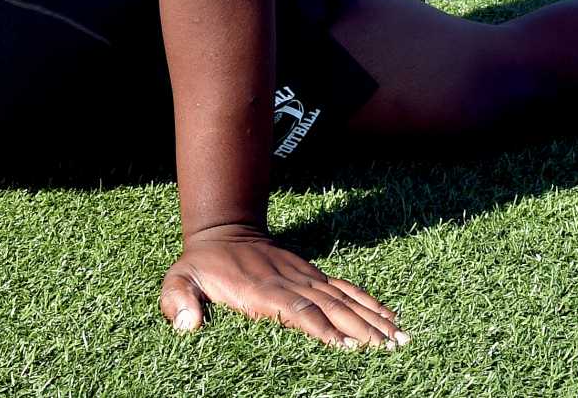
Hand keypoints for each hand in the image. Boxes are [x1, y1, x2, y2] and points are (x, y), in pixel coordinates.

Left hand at [159, 227, 404, 349]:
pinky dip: (369, 303)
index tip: (344, 346)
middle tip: (389, 349)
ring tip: (400, 338)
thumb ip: (178, 301)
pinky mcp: (314, 277)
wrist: (224, 229)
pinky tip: (390, 318)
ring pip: (345, 299)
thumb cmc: (202, 264)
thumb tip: (188, 326)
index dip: (320, 327)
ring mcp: (306, 278)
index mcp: (261, 291)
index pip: (296, 310)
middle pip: (331, 307)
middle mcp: (290, 283)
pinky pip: (346, 289)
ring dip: (373, 318)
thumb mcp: (180, 279)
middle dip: (361, 329)